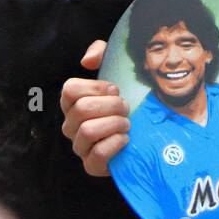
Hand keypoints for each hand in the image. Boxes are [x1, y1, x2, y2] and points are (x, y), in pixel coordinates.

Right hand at [60, 39, 129, 176]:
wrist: (149, 130)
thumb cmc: (128, 96)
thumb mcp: (117, 67)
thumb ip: (101, 52)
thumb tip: (86, 61)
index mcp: (72, 102)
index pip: (70, 89)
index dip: (96, 87)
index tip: (115, 89)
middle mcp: (70, 125)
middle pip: (82, 109)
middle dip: (112, 106)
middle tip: (126, 107)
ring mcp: (79, 147)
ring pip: (88, 131)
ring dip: (115, 123)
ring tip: (127, 123)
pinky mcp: (92, 166)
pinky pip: (96, 155)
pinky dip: (115, 144)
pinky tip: (126, 139)